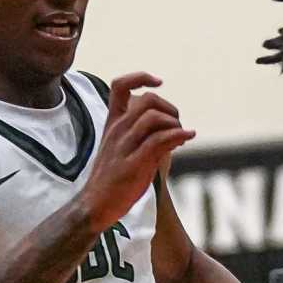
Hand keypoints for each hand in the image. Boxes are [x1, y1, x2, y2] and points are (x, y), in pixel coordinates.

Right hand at [81, 73, 194, 229]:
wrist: (95, 205)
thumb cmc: (113, 179)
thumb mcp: (126, 151)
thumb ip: (147, 137)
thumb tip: (178, 131)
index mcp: (112, 123)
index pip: (119, 86)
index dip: (140, 77)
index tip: (158, 82)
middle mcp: (117, 130)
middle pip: (147, 100)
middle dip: (169, 108)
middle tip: (177, 124)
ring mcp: (124, 146)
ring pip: (154, 119)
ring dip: (175, 125)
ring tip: (182, 137)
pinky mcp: (133, 164)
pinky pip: (159, 140)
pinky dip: (178, 136)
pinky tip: (187, 138)